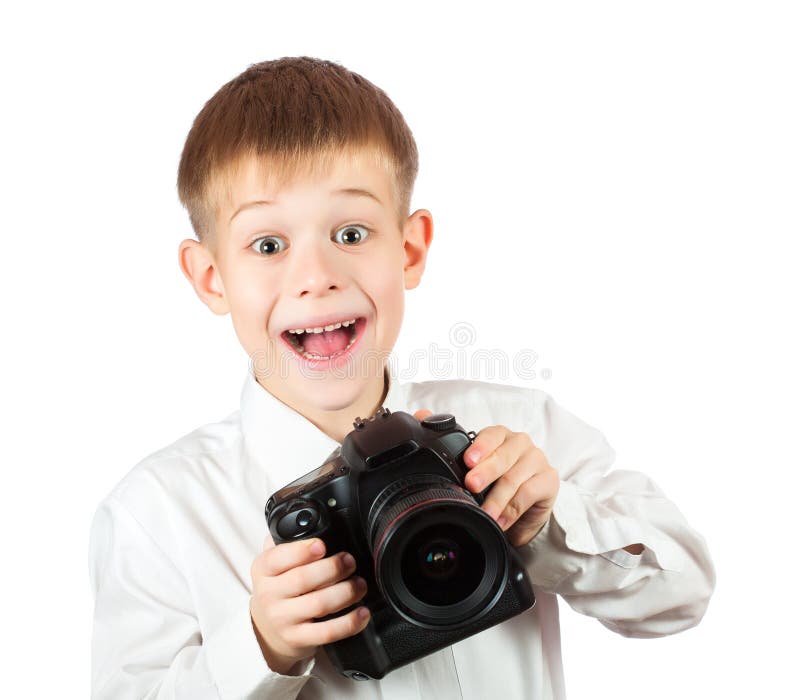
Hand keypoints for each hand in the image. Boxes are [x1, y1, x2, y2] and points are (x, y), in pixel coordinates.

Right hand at [249, 537, 370, 674]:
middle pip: (303, 579)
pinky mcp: (298, 639)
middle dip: (333, 568)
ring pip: (319, 604)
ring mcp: (283, 619)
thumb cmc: (278, 587)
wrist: (267, 630)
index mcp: (263, 569)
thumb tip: (309, 520)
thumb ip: (286, 540)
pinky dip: (349, 622)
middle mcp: (268, 594)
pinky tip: (362, 612)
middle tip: (350, 561)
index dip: (301, 551)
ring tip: (360, 584)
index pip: (278, 558)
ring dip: (346, 592)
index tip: (322, 545)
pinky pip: (327, 632)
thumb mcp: (273, 563)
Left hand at [413, 410, 558, 546]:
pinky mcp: (549, 480)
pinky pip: (530, 493)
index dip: (481, 447)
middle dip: (486, 472)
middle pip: (504, 455)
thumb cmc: (495, 481)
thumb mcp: (473, 465)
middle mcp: (520, 444)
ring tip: (485, 513)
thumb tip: (420, 415)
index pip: (492, 435)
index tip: (468, 461)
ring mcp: (537, 460)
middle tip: (471, 485)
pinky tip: (501, 520)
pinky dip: (513, 510)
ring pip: (515, 477)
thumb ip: (448, 439)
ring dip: (497, 498)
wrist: (524, 508)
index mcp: (500, 436)